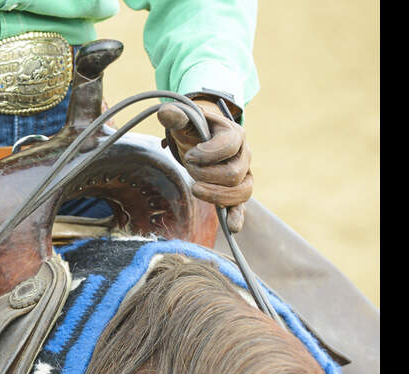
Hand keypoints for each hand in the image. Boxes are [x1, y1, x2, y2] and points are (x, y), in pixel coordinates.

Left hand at [158, 99, 250, 231]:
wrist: (201, 137)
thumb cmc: (194, 128)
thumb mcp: (185, 120)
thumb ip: (177, 116)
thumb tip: (165, 112)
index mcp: (234, 134)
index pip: (229, 146)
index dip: (207, 153)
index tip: (190, 154)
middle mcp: (244, 155)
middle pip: (233, 174)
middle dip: (206, 174)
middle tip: (189, 167)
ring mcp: (243, 174)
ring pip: (241, 191)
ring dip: (216, 195)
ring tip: (195, 189)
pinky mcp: (235, 190)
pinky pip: (242, 205)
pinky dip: (237, 216)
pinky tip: (231, 227)